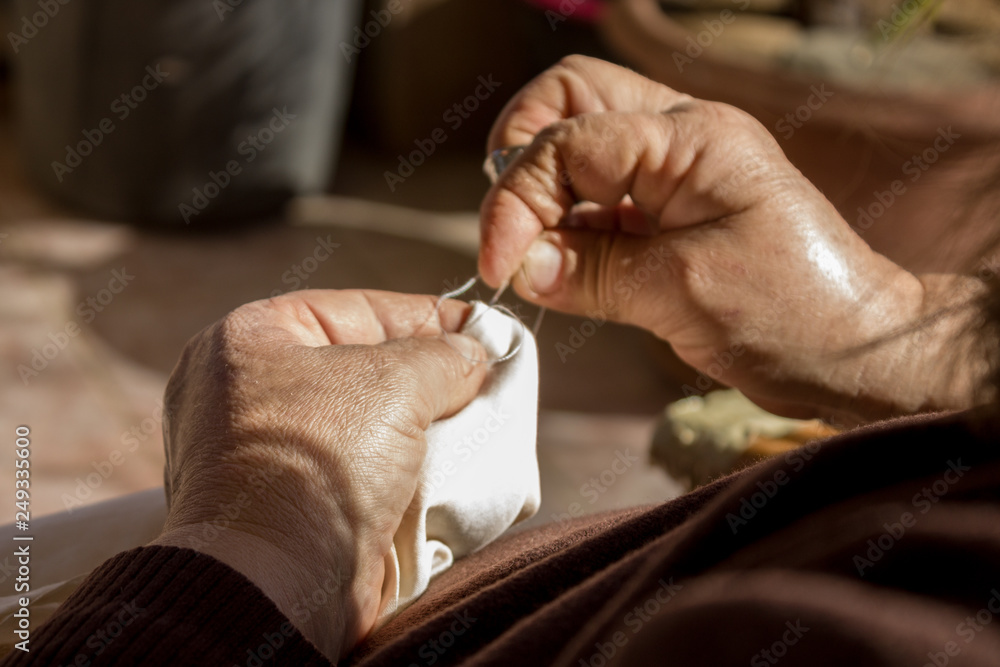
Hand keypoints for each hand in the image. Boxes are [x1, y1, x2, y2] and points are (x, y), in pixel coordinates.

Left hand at [152, 290, 487, 659]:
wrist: (280, 583)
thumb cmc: (320, 463)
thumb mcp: (396, 382)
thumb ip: (444, 355)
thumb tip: (473, 356)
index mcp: (252, 341)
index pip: (360, 311)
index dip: (429, 317)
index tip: (485, 329)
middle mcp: (250, 393)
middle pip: (368, 369)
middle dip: (432, 379)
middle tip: (487, 382)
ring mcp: (269, 453)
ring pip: (371, 425)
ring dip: (425, 430)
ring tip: (477, 428)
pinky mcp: (295, 506)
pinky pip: (363, 472)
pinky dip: (405, 472)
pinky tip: (448, 472)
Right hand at [479, 56, 986, 420]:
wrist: (855, 348)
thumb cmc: (794, 312)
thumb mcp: (680, 292)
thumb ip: (590, 272)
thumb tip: (520, 265)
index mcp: (690, 138)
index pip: (567, 141)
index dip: (517, 201)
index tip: (500, 266)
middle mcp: (680, 136)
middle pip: (567, 103)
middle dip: (522, 160)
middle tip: (511, 233)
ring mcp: (675, 172)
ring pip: (576, 146)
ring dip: (543, 196)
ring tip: (537, 260)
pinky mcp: (669, 211)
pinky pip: (597, 198)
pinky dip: (567, 227)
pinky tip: (564, 269)